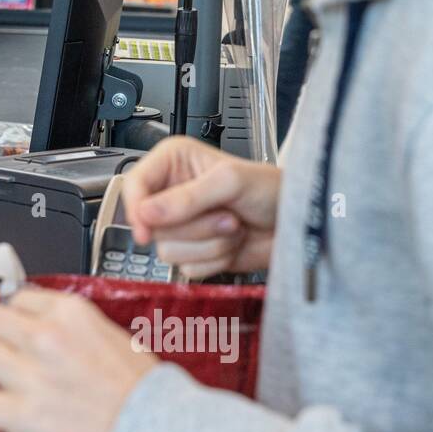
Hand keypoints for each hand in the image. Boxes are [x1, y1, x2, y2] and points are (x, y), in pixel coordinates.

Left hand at [0, 287, 156, 431]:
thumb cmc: (147, 395)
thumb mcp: (114, 338)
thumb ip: (73, 330)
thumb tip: (42, 334)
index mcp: (72, 313)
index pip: (17, 297)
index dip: (7, 318)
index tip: (3, 332)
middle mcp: (46, 335)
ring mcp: (31, 373)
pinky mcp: (21, 414)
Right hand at [120, 136, 279, 278]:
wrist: (296, 224)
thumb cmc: (271, 190)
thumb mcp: (229, 182)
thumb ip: (186, 197)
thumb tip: (146, 212)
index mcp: (173, 163)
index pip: (135, 186)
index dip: (136, 210)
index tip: (146, 231)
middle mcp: (172, 194)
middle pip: (152, 225)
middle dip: (194, 227)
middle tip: (225, 214)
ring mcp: (183, 225)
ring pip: (168, 250)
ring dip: (208, 243)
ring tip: (233, 225)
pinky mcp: (194, 251)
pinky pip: (186, 268)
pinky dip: (214, 260)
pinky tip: (232, 243)